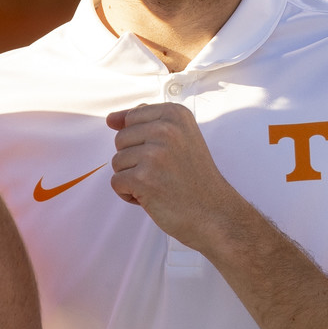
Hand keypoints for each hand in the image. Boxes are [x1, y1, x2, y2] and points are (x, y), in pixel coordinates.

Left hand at [107, 103, 252, 250]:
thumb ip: (149, 123)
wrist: (215, 214)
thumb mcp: (181, 138)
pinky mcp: (143, 178)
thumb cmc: (196, 180)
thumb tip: (112, 119)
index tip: (165, 155)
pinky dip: (130, 195)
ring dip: (133, 178)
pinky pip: (116, 182)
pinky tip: (153, 197)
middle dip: (134, 160)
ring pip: (117, 162)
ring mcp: (154, 153)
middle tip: (165, 172)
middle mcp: (165, 129)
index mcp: (175, 114)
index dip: (141, 141)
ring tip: (160, 184)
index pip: (132, 117)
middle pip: (121, 139)